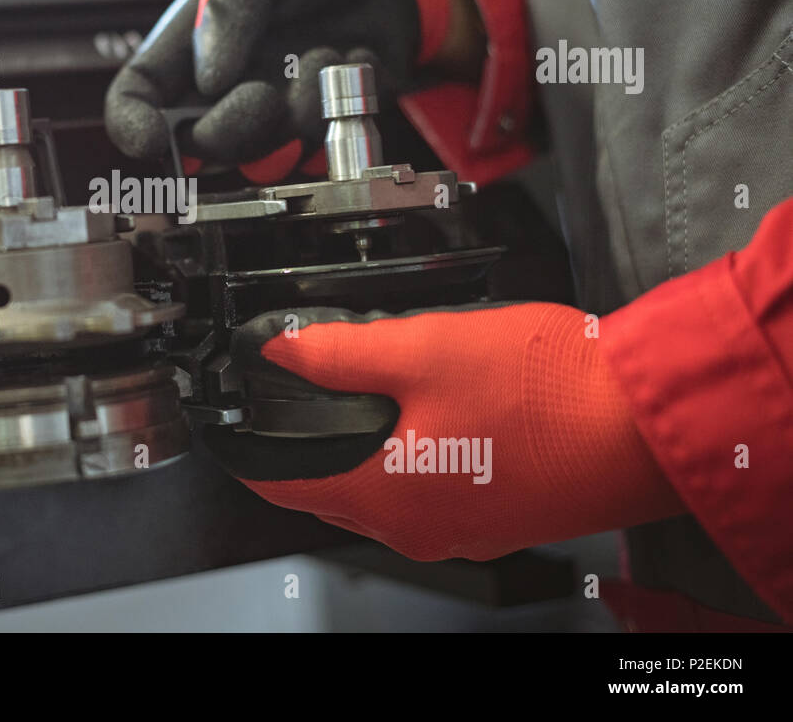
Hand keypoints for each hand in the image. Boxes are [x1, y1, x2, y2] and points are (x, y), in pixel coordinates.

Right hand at [104, 0, 485, 176]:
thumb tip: (210, 75)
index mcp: (192, 45)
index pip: (138, 100)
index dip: (133, 128)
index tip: (152, 138)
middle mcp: (227, 90)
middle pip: (202, 148)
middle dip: (232, 130)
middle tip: (266, 94)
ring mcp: (278, 114)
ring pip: (269, 159)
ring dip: (301, 113)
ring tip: (328, 54)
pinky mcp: (328, 126)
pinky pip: (330, 149)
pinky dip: (348, 106)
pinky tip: (358, 58)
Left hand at [203, 303, 685, 560]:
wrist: (647, 421)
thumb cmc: (551, 392)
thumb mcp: (424, 348)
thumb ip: (339, 352)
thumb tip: (281, 353)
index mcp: (388, 497)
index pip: (282, 484)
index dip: (248, 449)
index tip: (232, 428)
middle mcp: (419, 529)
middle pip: (330, 488)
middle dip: (307, 442)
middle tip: (301, 391)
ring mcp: (462, 529)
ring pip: (380, 489)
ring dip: (362, 447)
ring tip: (368, 390)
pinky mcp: (497, 515)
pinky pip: (427, 490)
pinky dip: (410, 457)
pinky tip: (431, 413)